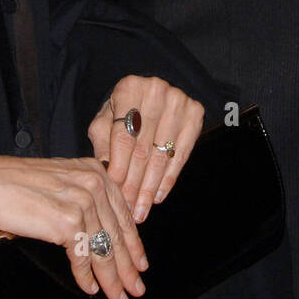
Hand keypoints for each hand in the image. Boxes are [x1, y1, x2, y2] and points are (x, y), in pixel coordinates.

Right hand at [0, 153, 147, 298]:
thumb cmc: (18, 183)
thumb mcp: (63, 181)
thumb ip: (86, 197)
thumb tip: (102, 232)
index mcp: (96, 173)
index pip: (122, 214)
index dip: (133, 243)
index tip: (140, 264)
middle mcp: (93, 184)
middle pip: (116, 234)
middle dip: (128, 267)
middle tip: (136, 289)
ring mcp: (82, 202)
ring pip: (103, 249)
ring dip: (112, 278)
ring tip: (119, 298)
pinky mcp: (67, 221)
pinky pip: (82, 256)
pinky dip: (86, 276)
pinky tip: (90, 288)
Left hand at [88, 75, 203, 224]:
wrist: (150, 93)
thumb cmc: (123, 111)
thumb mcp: (106, 121)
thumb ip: (103, 144)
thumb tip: (105, 173)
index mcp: (129, 88)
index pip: (123, 135)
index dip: (119, 166)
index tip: (114, 190)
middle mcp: (156, 90)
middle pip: (143, 148)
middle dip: (134, 183)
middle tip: (128, 207)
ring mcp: (178, 101)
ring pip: (162, 155)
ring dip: (150, 187)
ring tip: (141, 209)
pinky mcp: (195, 113)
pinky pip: (181, 154)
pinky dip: (168, 179)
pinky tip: (158, 196)